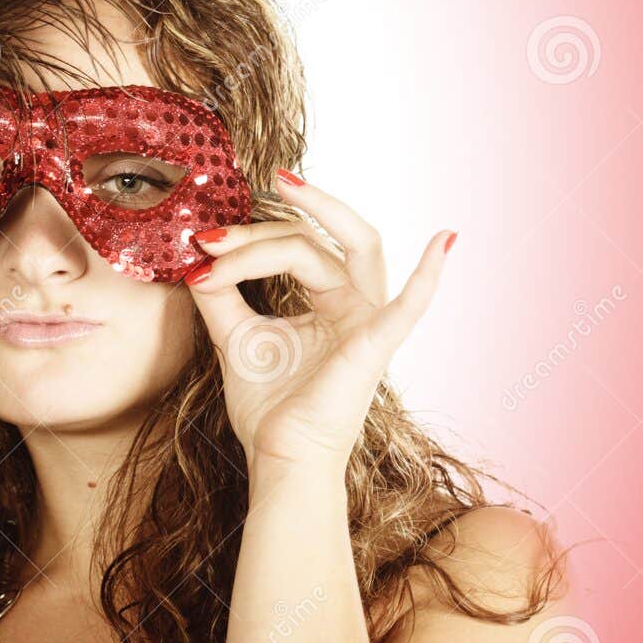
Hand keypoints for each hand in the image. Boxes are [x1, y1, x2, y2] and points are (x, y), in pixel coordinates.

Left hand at [185, 168, 454, 473]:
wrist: (281, 460)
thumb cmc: (270, 408)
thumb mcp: (235, 337)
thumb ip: (221, 293)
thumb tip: (197, 253)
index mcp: (328, 300)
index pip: (293, 247)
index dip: (243, 245)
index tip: (196, 253)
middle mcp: (355, 302)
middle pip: (314, 241)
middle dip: (260, 232)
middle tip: (213, 235)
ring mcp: (370, 320)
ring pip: (351, 247)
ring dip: (321, 211)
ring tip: (285, 182)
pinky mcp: (376, 344)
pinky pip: (411, 306)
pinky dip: (431, 274)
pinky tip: (446, 239)